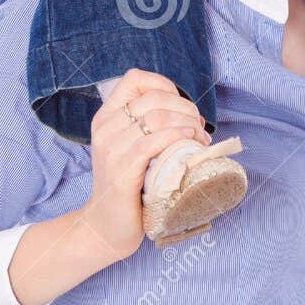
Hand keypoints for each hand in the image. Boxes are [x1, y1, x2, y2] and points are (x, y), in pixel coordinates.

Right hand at [80, 68, 211, 259]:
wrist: (106, 225)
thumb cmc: (127, 185)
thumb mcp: (129, 147)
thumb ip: (147, 126)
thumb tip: (189, 112)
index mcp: (105, 117)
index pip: (134, 79)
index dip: (164, 85)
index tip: (181, 106)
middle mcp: (105, 128)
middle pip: (153, 98)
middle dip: (185, 108)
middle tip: (199, 127)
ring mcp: (111, 149)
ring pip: (157, 117)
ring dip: (187, 123)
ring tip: (199, 138)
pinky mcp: (121, 170)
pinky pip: (153, 141)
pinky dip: (178, 136)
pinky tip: (191, 142)